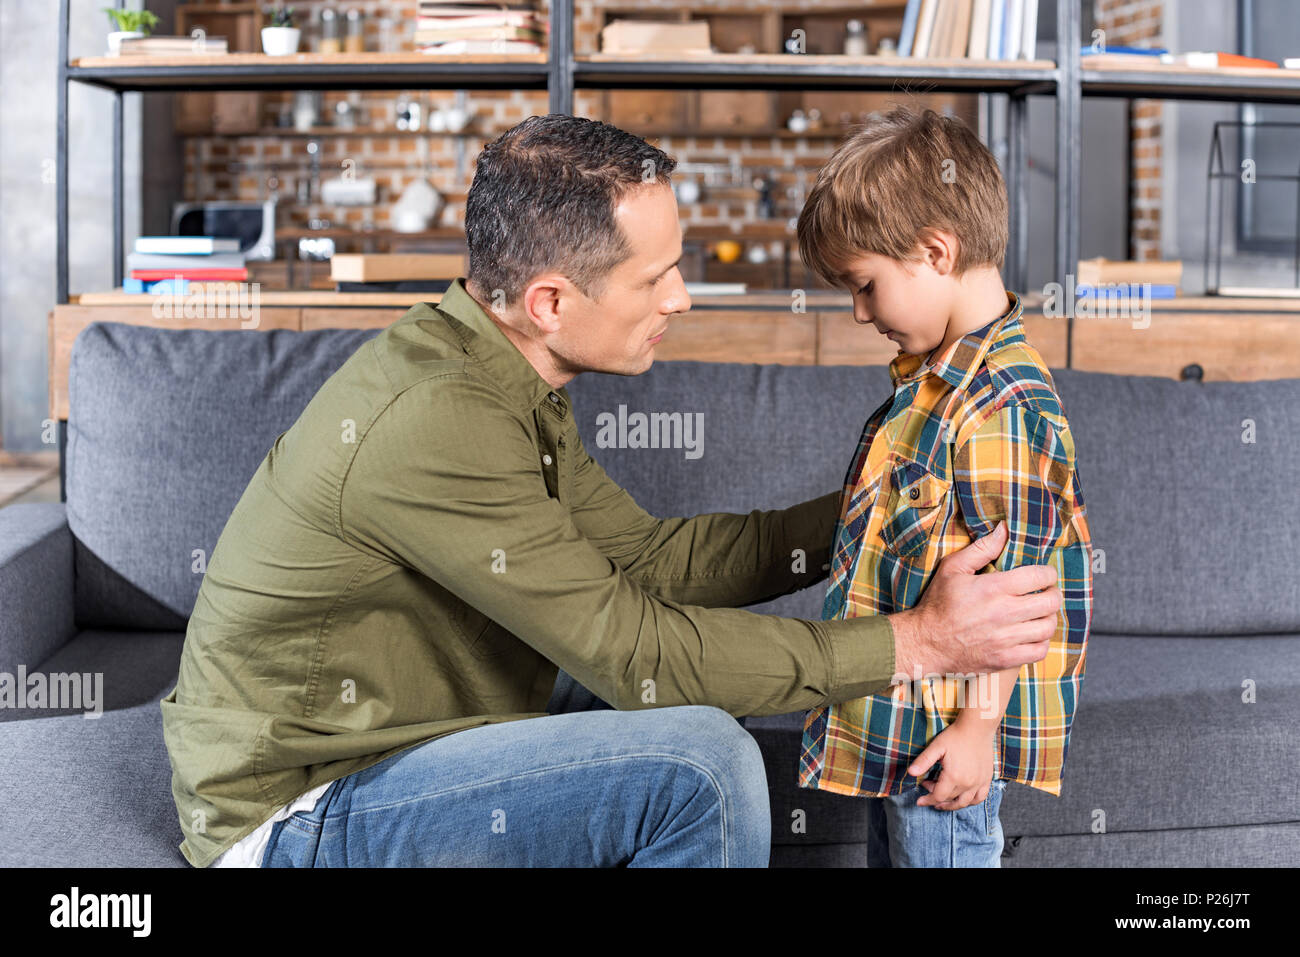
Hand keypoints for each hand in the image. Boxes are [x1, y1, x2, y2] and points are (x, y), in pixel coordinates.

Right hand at [888, 520, 1060, 680]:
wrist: (926, 642)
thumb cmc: (938, 603)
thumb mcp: (953, 568)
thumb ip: (982, 548)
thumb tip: (1005, 529)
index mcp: (993, 588)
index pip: (1038, 577)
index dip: (1048, 573)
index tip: (1045, 574)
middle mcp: (1003, 613)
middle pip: (1050, 602)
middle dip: (1053, 593)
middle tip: (1046, 591)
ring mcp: (1006, 639)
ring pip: (1048, 626)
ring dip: (1048, 617)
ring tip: (1040, 612)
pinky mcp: (1006, 659)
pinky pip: (1039, 651)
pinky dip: (1041, 641)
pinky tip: (1032, 634)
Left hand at [906, 718, 995, 810]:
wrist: (977, 728)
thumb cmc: (955, 736)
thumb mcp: (936, 747)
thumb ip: (923, 761)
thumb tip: (910, 773)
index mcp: (954, 777)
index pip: (938, 796)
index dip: (927, 799)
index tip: (919, 799)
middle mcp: (968, 783)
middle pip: (950, 799)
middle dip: (936, 797)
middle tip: (928, 788)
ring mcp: (979, 782)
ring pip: (965, 803)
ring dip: (952, 805)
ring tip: (943, 803)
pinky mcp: (987, 779)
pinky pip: (980, 798)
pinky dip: (970, 802)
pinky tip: (963, 799)